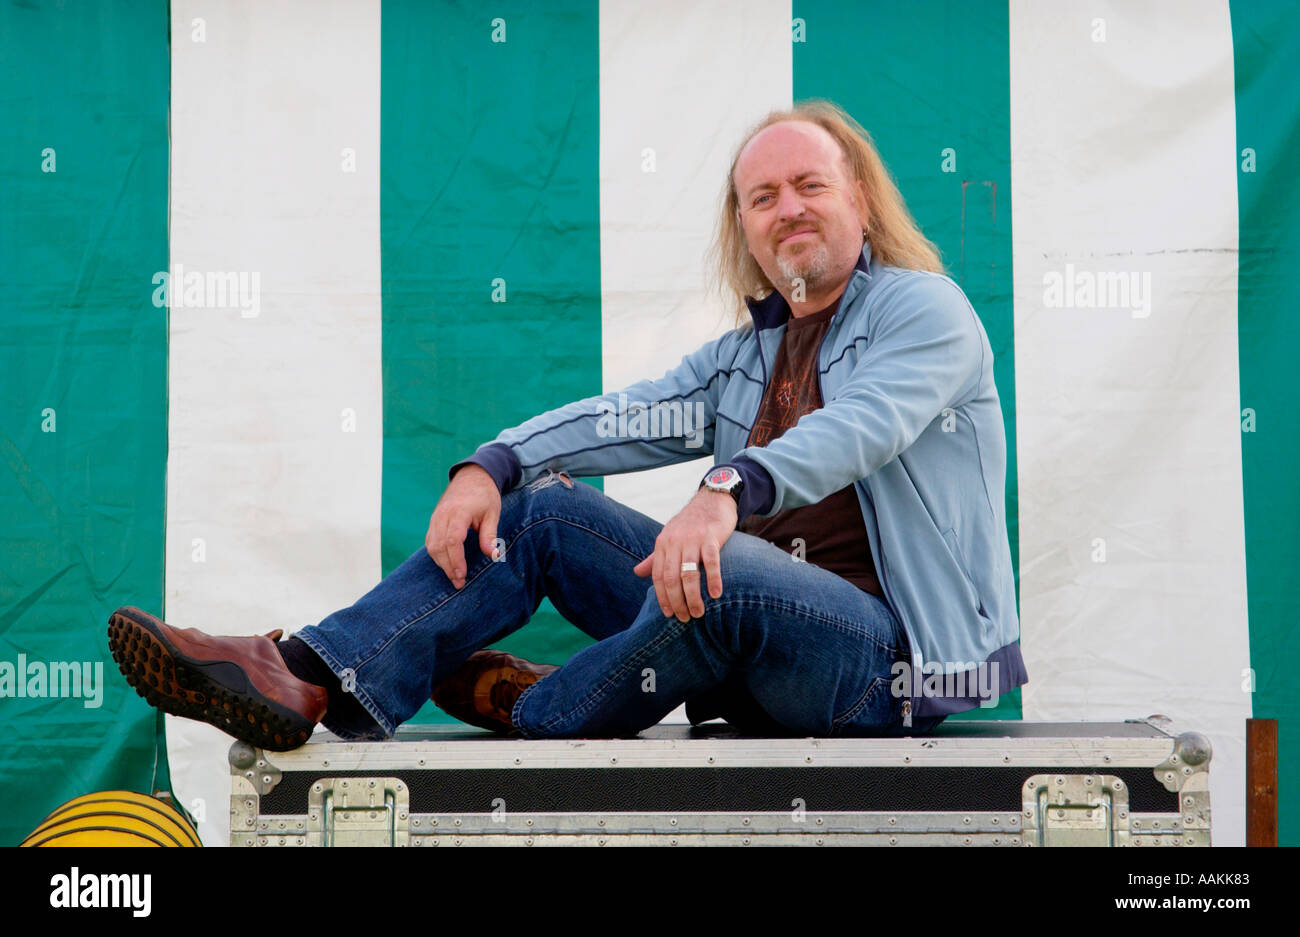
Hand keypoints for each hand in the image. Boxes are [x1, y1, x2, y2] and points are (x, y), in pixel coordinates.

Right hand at [426, 465, 501, 588]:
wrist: (472, 476)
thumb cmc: (485, 495)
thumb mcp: (492, 513)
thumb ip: (490, 535)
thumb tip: (492, 555)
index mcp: (459, 512)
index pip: (452, 540)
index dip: (456, 559)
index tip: (462, 574)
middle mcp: (443, 515)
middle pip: (439, 546)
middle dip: (448, 566)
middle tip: (459, 582)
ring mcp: (436, 517)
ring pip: (431, 545)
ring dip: (441, 563)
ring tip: (454, 577)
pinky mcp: (434, 521)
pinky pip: (430, 540)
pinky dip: (436, 554)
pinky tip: (447, 564)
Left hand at [633, 488, 737, 621]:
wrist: (712, 499)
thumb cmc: (691, 524)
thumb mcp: (669, 538)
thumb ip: (655, 558)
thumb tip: (636, 573)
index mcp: (662, 544)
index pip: (658, 576)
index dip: (662, 597)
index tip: (669, 614)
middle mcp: (674, 542)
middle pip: (672, 578)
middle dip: (677, 602)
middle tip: (685, 618)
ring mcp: (693, 539)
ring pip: (689, 574)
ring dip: (693, 597)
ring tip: (698, 613)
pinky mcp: (711, 537)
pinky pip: (711, 562)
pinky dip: (713, 580)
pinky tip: (716, 595)